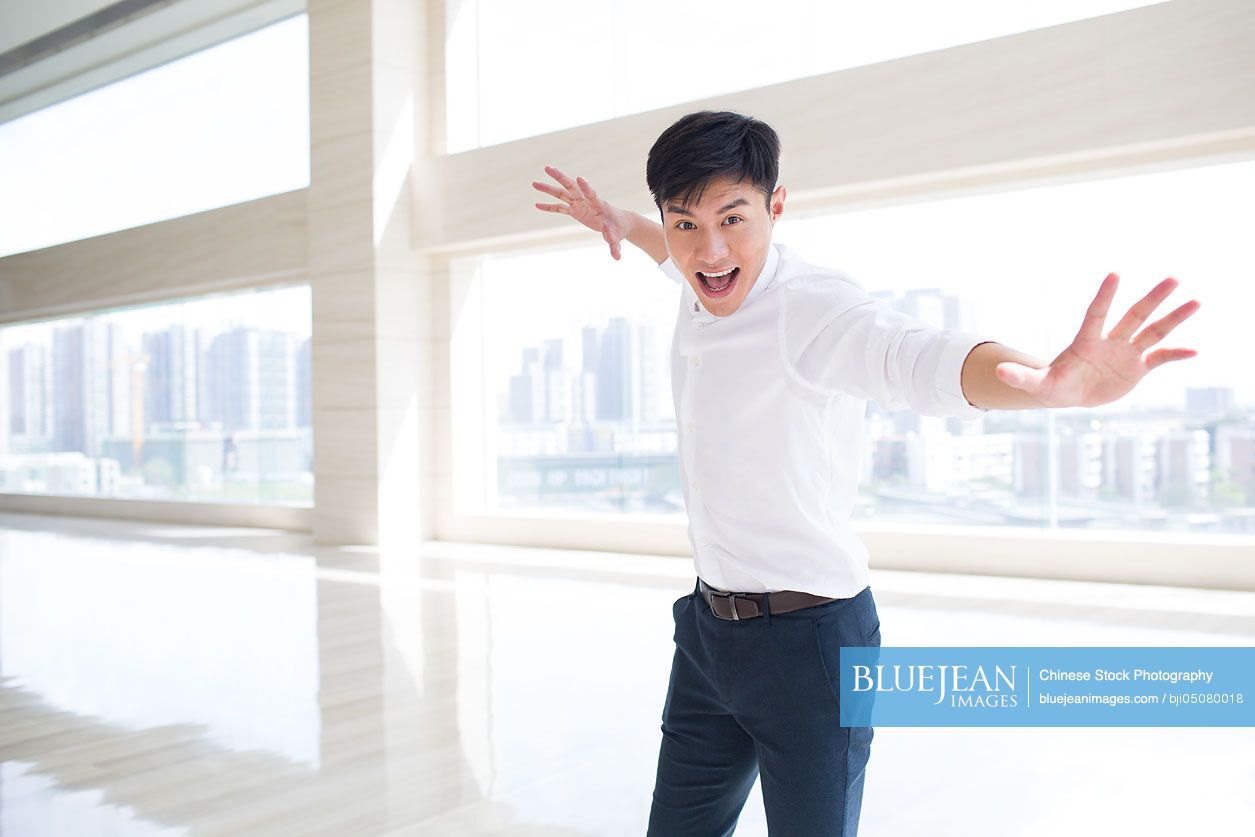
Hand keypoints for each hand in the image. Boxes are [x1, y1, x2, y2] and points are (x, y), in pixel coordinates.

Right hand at [532, 165, 630, 259]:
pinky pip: (560, 208)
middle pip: (572, 186)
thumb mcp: (616, 237)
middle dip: (560, 177)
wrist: (619, 223)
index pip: (591, 194)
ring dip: (549, 189)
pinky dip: (549, 207)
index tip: (579, 178)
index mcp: (598, 204)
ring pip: (562, 194)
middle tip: (548, 168)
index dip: (585, 187)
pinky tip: (537, 205)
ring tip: (534, 183)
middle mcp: (586, 201)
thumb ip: (614, 245)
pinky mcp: (575, 211)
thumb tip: (617, 258)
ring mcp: (579, 205)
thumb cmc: (619, 229)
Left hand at [995, 274, 1199, 407]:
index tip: (1115, 274)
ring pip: (1153, 331)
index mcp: (1086, 341)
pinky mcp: (1137, 368)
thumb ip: (1021, 376)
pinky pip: (1160, 358)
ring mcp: (1126, 352)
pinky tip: (1195, 351)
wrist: (1070, 393)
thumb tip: (998, 372)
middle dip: (1152, 298)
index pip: (1097, 313)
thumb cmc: (1052, 385)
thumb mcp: (1037, 384)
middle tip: (1173, 279)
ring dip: (1174, 319)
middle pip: (1134, 315)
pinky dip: (1176, 355)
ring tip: (1196, 302)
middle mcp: (1110, 341)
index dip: (1105, 295)